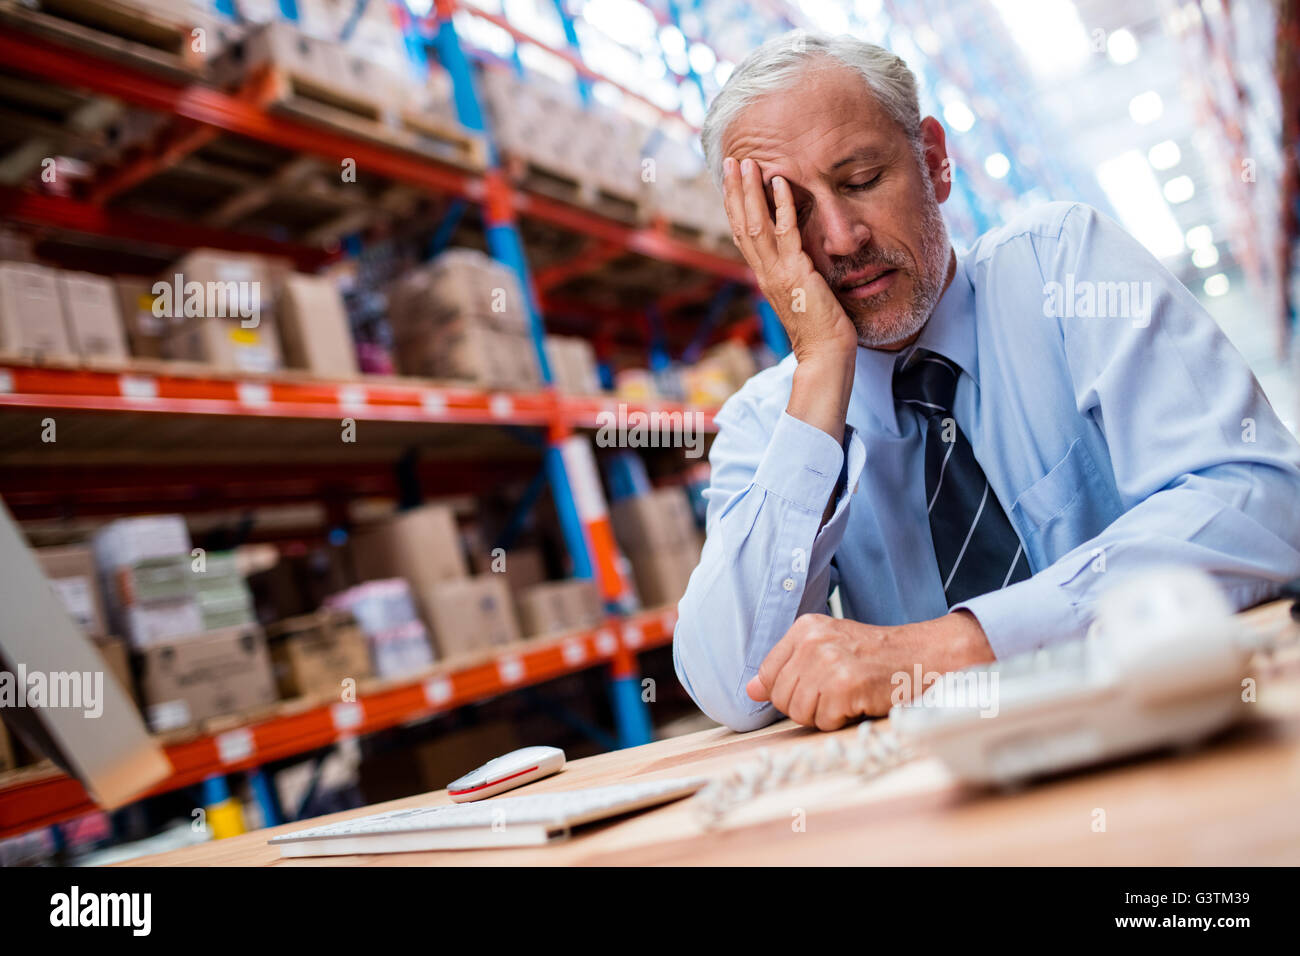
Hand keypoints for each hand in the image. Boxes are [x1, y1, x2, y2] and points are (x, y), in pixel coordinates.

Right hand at [722, 156, 856, 362]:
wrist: (824, 354)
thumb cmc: (820, 328)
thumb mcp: (802, 293)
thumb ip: (796, 272)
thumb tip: (798, 254)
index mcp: (765, 276)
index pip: (743, 235)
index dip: (736, 207)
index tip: (733, 181)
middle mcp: (765, 272)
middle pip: (741, 225)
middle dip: (735, 191)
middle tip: (732, 161)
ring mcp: (778, 273)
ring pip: (756, 225)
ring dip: (750, 192)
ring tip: (746, 163)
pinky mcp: (796, 273)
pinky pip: (786, 233)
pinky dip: (782, 206)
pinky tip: (780, 182)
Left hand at [744, 610, 995, 730]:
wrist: (923, 657)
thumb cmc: (875, 657)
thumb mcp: (827, 648)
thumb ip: (787, 667)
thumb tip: (750, 690)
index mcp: (804, 628)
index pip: (767, 675)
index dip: (789, 691)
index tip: (816, 685)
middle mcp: (813, 640)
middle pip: (781, 698)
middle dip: (807, 705)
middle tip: (837, 692)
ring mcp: (828, 662)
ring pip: (799, 713)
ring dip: (825, 715)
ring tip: (849, 696)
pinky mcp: (845, 685)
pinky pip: (824, 721)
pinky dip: (842, 720)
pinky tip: (860, 702)